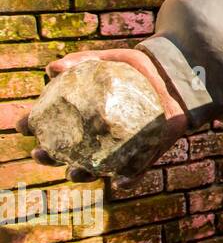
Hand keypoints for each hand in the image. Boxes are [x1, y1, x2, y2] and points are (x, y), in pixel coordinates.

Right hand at [17, 48, 188, 182]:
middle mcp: (100, 135)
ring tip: (75, 172)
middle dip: (49, 158)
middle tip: (40, 153)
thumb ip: (83, 62)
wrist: (178, 76)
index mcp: (86, 116)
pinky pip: (135, 172)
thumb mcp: (111, 61)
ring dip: (83, 174)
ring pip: (96, 168)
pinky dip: (128, 179)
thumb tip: (52, 67)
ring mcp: (122, 147)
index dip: (35, 128)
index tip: (23, 126)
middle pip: (67, 153)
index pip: (53, 126)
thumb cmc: (139, 71)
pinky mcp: (147, 154)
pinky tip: (121, 181)